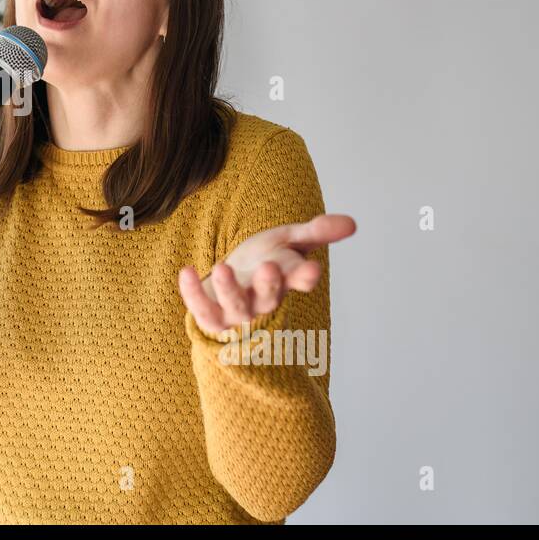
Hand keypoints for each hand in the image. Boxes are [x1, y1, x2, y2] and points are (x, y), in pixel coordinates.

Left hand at [178, 213, 356, 336]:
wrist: (229, 281)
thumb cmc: (263, 260)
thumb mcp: (290, 240)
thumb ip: (316, 232)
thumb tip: (352, 223)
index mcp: (285, 282)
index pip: (298, 281)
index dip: (304, 277)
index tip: (311, 270)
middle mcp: (262, 302)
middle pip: (268, 300)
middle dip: (269, 286)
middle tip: (270, 267)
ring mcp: (236, 313)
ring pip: (234, 308)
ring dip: (230, 290)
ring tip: (221, 268)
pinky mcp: (210, 316)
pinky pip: (201, 310)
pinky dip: (193, 294)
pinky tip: (186, 271)